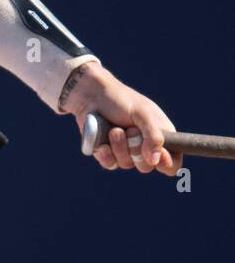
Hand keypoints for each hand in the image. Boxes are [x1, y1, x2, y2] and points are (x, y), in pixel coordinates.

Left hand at [63, 62, 183, 175]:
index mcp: (159, 137)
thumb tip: (154, 161)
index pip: (171, 162)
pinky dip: (105, 154)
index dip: (167, 163)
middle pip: (146, 167)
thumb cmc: (120, 100)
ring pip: (126, 164)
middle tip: (130, 130)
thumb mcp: (143, 113)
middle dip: (136, 149)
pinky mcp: (106, 153)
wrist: (90, 95)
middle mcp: (143, 147)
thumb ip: (154, 136)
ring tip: (114, 129)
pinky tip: (102, 143)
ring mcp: (124, 151)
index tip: (159, 154)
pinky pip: (110, 164)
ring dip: (119, 146)